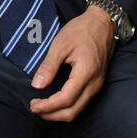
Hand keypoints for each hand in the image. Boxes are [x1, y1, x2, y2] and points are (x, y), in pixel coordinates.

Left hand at [28, 7, 114, 121]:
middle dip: (51, 114)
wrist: (103, 23)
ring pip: (77, 110)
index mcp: (86, 73)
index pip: (65, 100)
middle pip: (72, 112)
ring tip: (42, 106)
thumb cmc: (82, 30)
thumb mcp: (61, 44)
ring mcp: (97, 85)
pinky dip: (66, 107)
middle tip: (34, 108)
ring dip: (58, 113)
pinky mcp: (96, 84)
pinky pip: (81, 103)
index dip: (47, 106)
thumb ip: (49, 66)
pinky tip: (54, 101)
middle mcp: (94, 83)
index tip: (33, 105)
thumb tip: (37, 85)